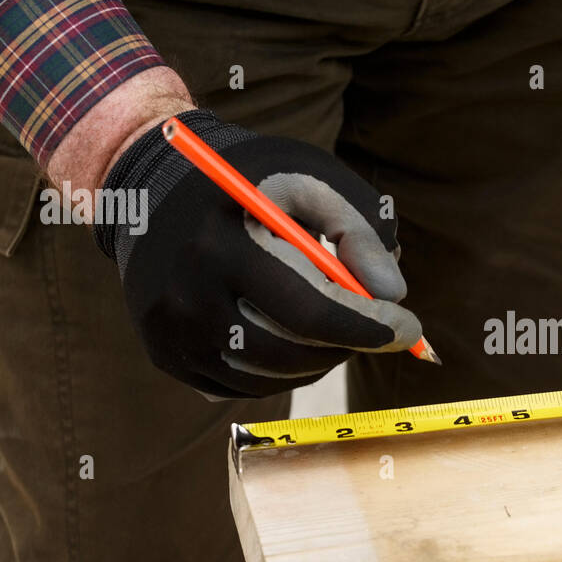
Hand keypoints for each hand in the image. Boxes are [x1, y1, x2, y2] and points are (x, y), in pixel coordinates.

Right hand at [96, 110, 422, 398]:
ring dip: (319, 360)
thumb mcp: (307, 176)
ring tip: (337, 325)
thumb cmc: (249, 179)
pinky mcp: (166, 354)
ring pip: (269, 376)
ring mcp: (170, 332)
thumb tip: (393, 293)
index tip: (409, 327)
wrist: (151, 186)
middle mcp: (186, 294)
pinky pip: (241, 385)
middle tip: (379, 329)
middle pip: (289, 351)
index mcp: (223, 243)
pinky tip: (294, 335)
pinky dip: (283, 371)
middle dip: (348, 344)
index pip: (309, 311)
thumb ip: (358, 226)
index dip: (368, 327)